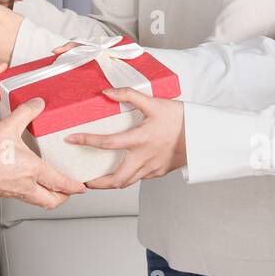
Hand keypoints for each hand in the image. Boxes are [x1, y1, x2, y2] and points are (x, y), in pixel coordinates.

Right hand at [0, 98, 86, 206]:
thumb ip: (25, 113)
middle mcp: (25, 186)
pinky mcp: (0, 191)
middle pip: (52, 201)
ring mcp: (12, 191)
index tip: (83, 186)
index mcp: (32, 171)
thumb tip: (37, 103)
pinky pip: (23, 196)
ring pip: (38, 201)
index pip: (61, 184)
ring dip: (48, 196)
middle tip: (70, 191)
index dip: (75, 186)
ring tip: (51, 186)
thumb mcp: (6, 127)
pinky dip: (31, 192)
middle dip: (64, 197)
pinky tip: (25, 179)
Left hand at [66, 87, 185, 188]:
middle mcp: (144, 158)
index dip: (87, 142)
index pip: (107, 143)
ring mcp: (153, 168)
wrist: (203, 134)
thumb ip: (129, 95)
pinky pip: (140, 178)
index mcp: (140, 139)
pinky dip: (128, 177)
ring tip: (99, 180)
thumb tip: (107, 92)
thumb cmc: (179, 118)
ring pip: (127, 182)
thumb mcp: (153, 103)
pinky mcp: (159, 172)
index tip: (71, 140)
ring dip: (111, 183)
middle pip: (116, 180)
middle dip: (97, 184)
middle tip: (84, 181)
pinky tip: (123, 169)